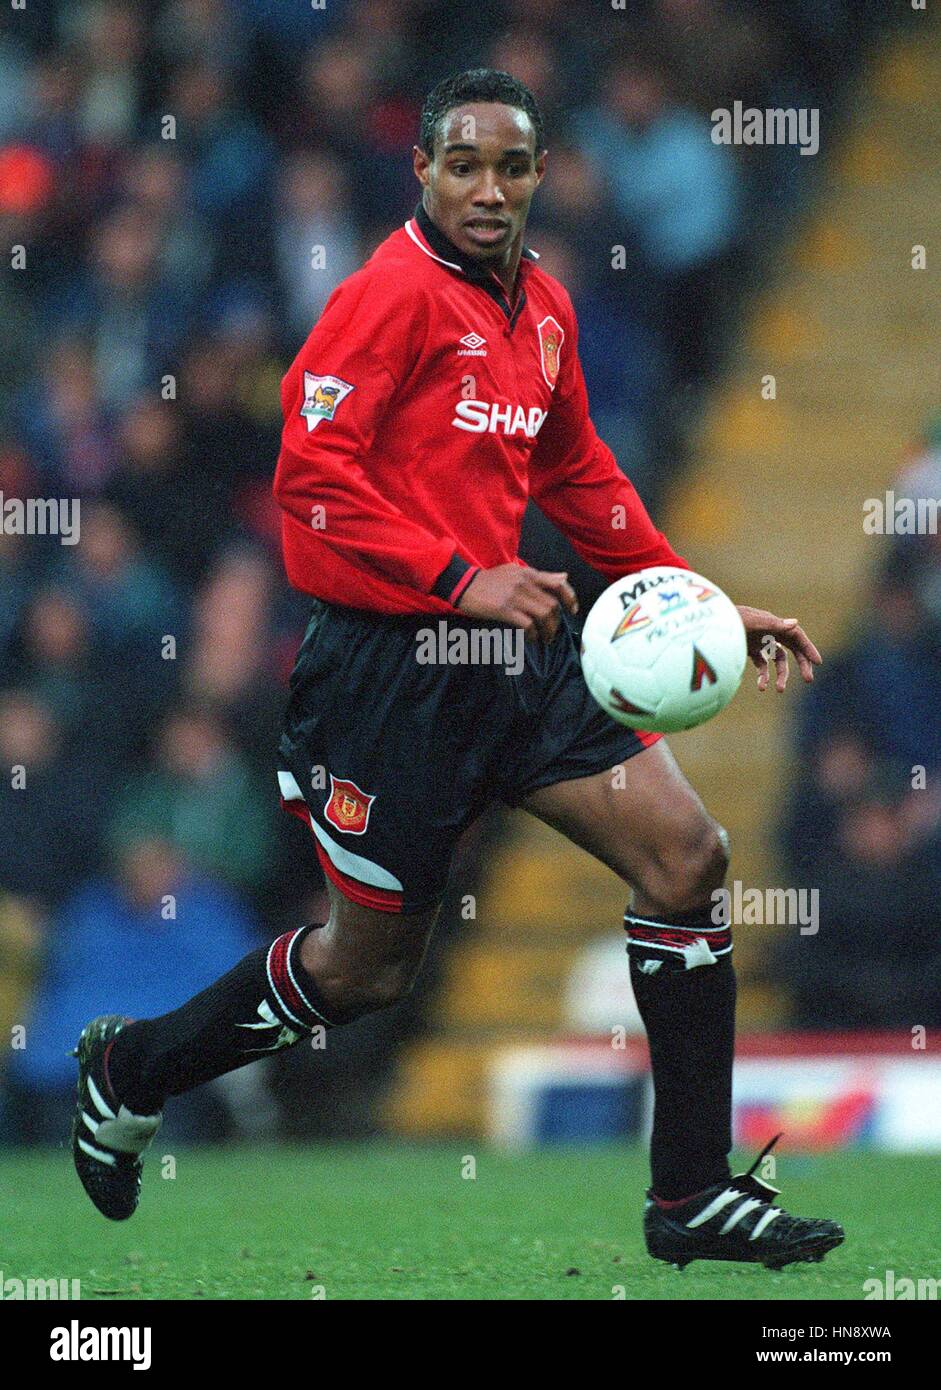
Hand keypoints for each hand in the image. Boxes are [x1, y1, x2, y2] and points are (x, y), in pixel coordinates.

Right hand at [456, 564, 577, 641]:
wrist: (464, 584)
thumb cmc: (490, 580)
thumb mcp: (516, 571)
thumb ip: (540, 576)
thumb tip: (564, 576)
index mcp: (529, 573)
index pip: (558, 584)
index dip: (570, 598)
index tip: (573, 610)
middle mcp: (525, 583)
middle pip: (552, 605)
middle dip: (556, 622)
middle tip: (552, 633)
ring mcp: (515, 596)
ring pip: (543, 615)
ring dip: (547, 630)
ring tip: (544, 639)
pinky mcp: (504, 609)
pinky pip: (527, 624)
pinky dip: (532, 634)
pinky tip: (530, 638)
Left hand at [737, 606, 821, 691]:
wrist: (706, 623)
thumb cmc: (729, 620)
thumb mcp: (751, 622)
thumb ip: (773, 624)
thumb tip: (795, 623)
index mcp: (772, 624)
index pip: (796, 635)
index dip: (808, 648)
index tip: (818, 662)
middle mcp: (768, 632)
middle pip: (792, 648)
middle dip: (801, 664)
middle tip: (810, 680)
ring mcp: (758, 641)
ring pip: (777, 660)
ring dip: (780, 675)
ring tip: (779, 690)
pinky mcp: (748, 650)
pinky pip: (761, 665)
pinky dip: (763, 676)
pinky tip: (761, 687)